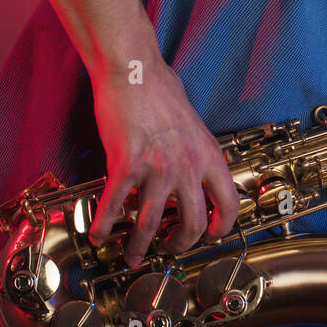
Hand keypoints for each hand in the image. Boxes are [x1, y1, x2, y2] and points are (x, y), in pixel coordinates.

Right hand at [86, 54, 238, 267]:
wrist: (135, 71)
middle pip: (191, 224)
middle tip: (167, 249)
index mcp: (209, 156)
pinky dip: (105, 225)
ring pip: (151, 223)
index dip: (221, 227)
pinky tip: (98, 234)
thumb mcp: (194, 125)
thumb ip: (195, 153)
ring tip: (132, 255)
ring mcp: (158, 166)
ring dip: (139, 245)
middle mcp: (188, 166)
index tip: (210, 236)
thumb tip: (193, 173)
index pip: (228, 203)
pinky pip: (115, 205)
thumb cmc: (160, 91)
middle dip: (178, 245)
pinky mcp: (127, 163)